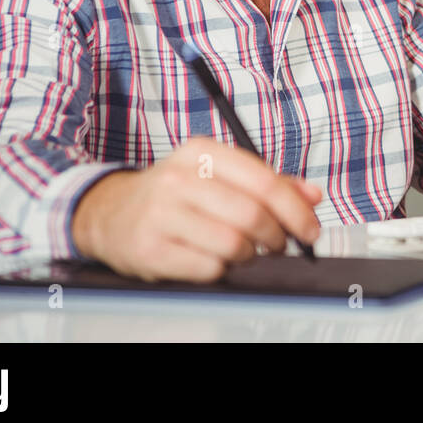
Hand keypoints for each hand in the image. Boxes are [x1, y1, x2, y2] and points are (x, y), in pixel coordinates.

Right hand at [71, 137, 322, 281]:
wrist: (109, 213)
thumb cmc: (176, 194)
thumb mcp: (217, 175)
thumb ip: (267, 183)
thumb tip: (312, 195)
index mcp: (202, 153)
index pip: (264, 181)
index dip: (295, 210)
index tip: (310, 229)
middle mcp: (179, 179)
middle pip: (251, 214)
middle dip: (277, 237)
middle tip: (279, 245)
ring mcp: (161, 214)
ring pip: (232, 244)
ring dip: (249, 255)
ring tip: (245, 252)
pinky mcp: (149, 249)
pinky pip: (207, 268)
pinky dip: (222, 270)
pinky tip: (216, 261)